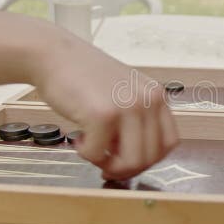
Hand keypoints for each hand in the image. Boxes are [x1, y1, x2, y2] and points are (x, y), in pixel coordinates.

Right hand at [32, 38, 178, 179]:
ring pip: (130, 162)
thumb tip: (135, 162)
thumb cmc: (84, 78)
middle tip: (105, 163)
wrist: (55, 55)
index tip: (129, 162)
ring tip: (92, 150)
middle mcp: (148, 100)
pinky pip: (98, 154)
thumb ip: (136, 121)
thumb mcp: (124, 94)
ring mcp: (127, 107)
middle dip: (126, 169)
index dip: (149, 160)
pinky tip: (78, 138)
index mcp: (157, 96)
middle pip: (150, 158)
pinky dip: (86, 154)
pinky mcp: (102, 115)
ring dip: (109, 165)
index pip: (169, 143)